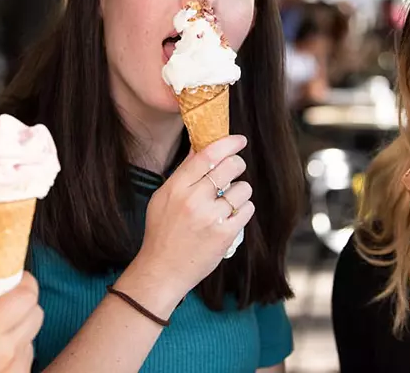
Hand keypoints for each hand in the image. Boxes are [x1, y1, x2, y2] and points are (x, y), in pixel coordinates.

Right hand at [0, 272, 43, 372]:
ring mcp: (17, 368)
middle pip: (36, 311)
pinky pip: (27, 355)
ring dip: (19, 328)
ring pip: (32, 333)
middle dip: (22, 303)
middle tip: (0, 305)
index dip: (23, 282)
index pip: (27, 295)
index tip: (12, 279)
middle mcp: (8, 350)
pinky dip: (16, 349)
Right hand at [135, 135, 254, 299]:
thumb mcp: (163, 197)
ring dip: (239, 191)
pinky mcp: (225, 234)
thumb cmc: (162, 232)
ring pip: (242, 188)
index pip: (207, 155)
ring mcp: (211, 218)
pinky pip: (247, 209)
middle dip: (237, 164)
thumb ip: (183, 172)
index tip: (239, 139)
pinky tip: (231, 215)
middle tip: (234, 169)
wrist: (162, 270)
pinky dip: (243, 209)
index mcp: (177, 188)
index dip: (227, 143)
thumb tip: (200, 146)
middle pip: (230, 167)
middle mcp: (194, 200)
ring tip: (227, 201)